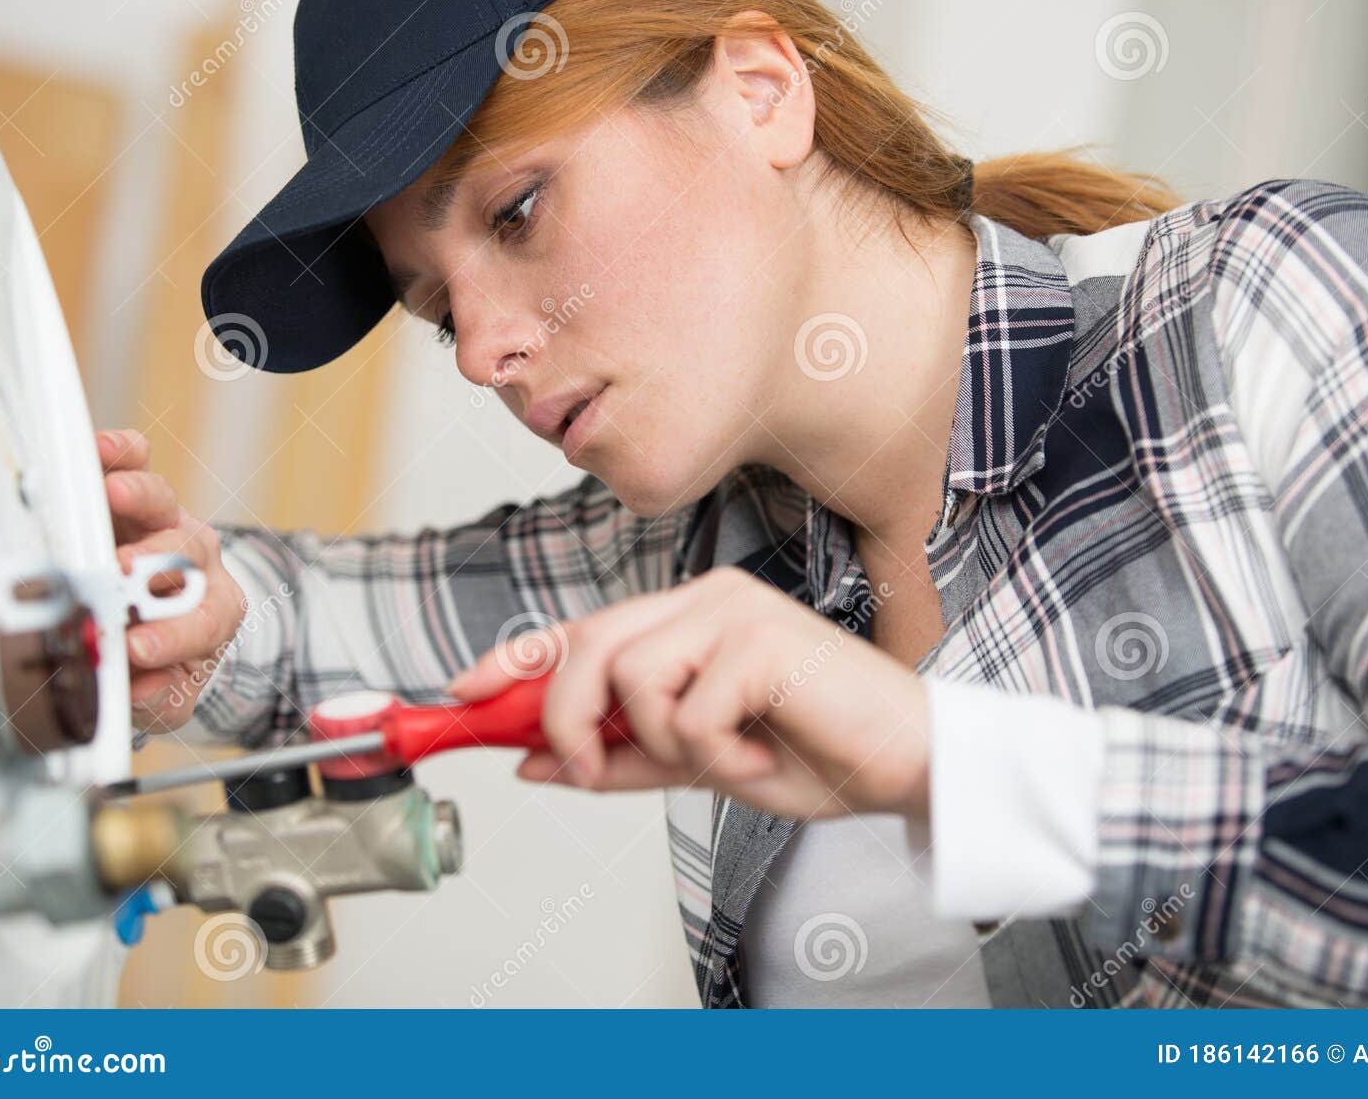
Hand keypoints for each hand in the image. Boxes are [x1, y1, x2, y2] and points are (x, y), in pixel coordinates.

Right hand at [97, 428, 247, 732]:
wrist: (146, 631)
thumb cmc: (156, 663)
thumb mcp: (164, 698)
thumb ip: (157, 698)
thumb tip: (143, 685)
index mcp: (214, 610)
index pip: (206, 619)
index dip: (174, 636)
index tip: (138, 649)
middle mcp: (195, 562)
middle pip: (189, 552)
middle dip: (157, 562)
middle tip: (124, 572)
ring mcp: (164, 524)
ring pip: (162, 503)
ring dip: (139, 496)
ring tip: (113, 493)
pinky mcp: (129, 497)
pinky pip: (135, 464)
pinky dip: (121, 453)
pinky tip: (102, 449)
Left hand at [447, 566, 931, 819]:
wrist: (907, 762)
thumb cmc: (818, 751)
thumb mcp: (700, 765)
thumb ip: (622, 758)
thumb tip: (536, 761)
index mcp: (691, 617)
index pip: (584, 629)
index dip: (514, 659)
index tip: (460, 692)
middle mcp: (706, 599)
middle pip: (588, 646)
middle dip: (567, 717)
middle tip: (582, 769)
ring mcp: (734, 610)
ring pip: (629, 677)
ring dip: (667, 744)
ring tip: (728, 757)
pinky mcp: (760, 638)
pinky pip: (686, 710)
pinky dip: (715, 754)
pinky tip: (764, 751)